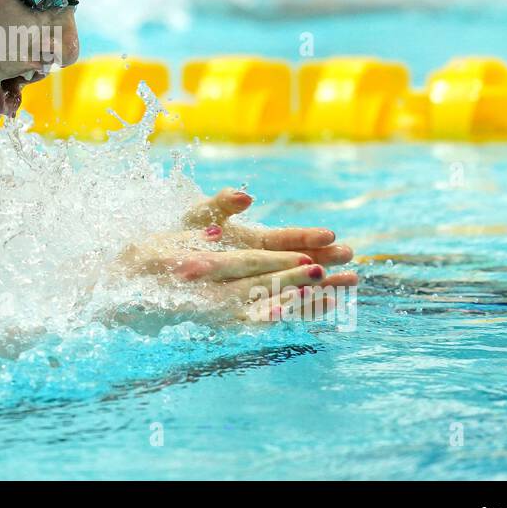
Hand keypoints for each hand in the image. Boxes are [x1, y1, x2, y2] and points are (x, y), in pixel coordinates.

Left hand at [122, 188, 356, 320]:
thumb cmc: (178, 238)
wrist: (151, 268)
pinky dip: (291, 310)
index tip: (332, 234)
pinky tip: (309, 310)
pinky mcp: (243, 308)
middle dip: (325, 262)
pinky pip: (270, 311)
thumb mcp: (197, 216)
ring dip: (320, 289)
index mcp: (252, 239)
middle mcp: (258, 263)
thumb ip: (220, 205)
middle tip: (354, 263)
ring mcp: (254, 285)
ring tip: (351, 286)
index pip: (286, 238)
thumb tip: (247, 196)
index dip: (308, 236)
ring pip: (293, 288)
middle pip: (298, 263)